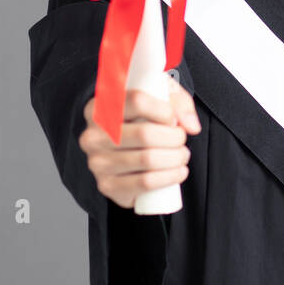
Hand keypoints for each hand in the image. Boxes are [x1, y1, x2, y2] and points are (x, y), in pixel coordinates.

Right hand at [79, 82, 200, 208]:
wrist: (124, 150)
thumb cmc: (141, 119)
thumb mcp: (158, 98)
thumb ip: (179, 103)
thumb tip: (190, 126)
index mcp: (99, 107)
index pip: (137, 101)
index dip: (164, 110)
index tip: (173, 118)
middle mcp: (93, 135)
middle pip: (145, 134)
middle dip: (175, 137)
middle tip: (181, 139)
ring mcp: (97, 162)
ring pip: (147, 159)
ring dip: (176, 158)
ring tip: (182, 154)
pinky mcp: (107, 185)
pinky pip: (145, 182)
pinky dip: (169, 177)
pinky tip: (179, 171)